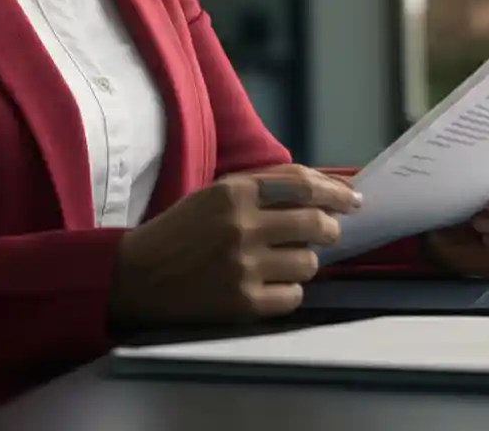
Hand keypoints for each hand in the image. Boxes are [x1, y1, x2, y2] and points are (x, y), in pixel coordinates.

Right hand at [109, 165, 360, 325]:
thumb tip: (324, 190)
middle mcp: (241, 225)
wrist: (135, 277)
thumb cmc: (180, 232)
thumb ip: (263, 187)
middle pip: (316, 224)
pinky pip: (293, 296)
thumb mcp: (215, 194)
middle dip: (330, 229)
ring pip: (309, 263)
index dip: (336, 192)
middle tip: (327, 233)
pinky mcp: (242, 302)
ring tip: (283, 262)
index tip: (354, 200)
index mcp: (233, 192)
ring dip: (305, 263)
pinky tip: (270, 286)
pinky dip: (289, 291)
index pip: (303, 185)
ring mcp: (243, 266)